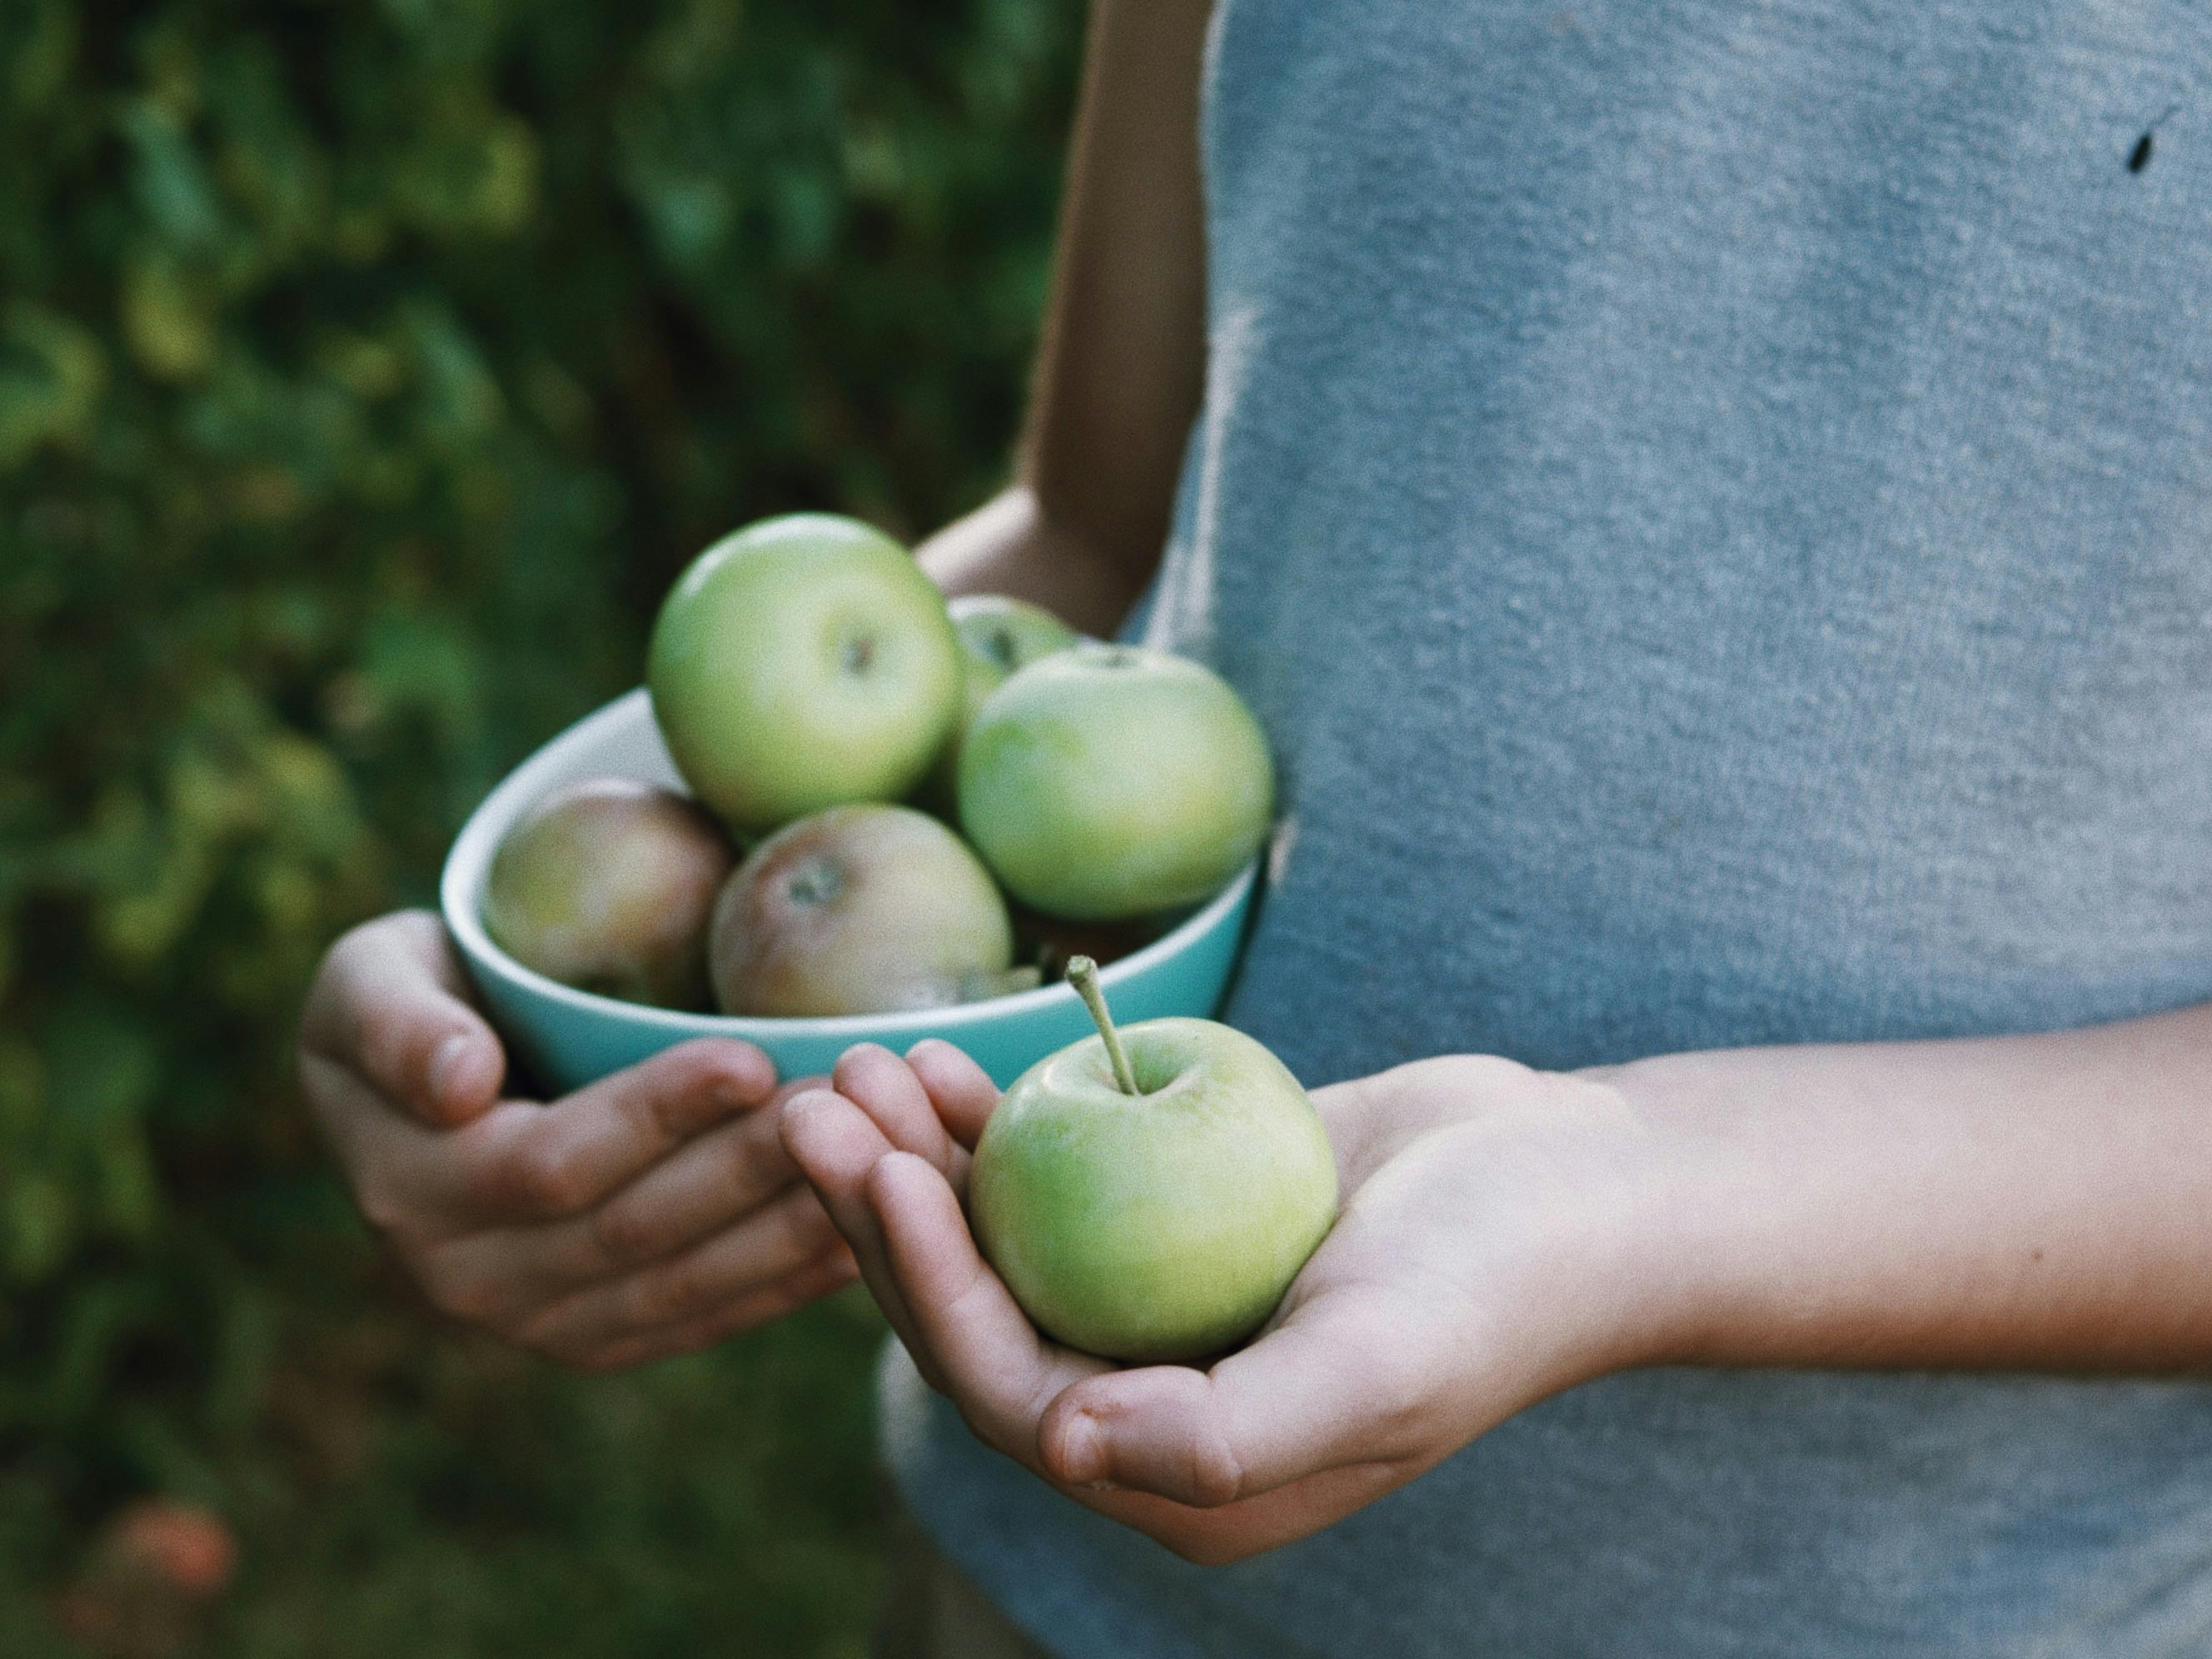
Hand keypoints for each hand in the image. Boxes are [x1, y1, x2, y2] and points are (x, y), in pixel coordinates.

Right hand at [298, 911, 855, 1370]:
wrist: (439, 1082)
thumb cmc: (416, 1000)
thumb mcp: (369, 981)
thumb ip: (395, 1023)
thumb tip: (457, 1082)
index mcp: (413, 1192)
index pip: (551, 1163)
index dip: (653, 1115)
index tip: (750, 1058)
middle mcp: (472, 1281)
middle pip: (637, 1231)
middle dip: (751, 1167)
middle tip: (853, 1103)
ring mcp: (544, 1323)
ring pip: (688, 1285)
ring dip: (791, 1227)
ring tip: (885, 1157)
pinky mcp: (608, 1337)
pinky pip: (711, 1315)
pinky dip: (793, 1279)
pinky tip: (873, 1229)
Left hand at [782, 1041, 1675, 1562]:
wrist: (1579, 1178)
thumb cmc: (1496, 1271)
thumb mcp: (1382, 1357)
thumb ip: (1232, 1431)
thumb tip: (1066, 1451)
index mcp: (1189, 1475)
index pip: (1011, 1391)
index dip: (927, 1287)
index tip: (878, 1167)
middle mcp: (1159, 1409)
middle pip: (980, 1315)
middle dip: (888, 1217)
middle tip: (821, 1100)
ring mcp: (1162, 1318)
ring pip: (1002, 1247)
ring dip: (923, 1164)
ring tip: (863, 1063)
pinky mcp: (1171, 1233)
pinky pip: (1056, 1187)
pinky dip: (995, 1132)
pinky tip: (946, 1062)